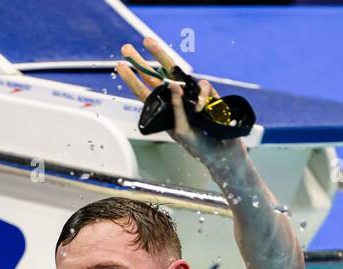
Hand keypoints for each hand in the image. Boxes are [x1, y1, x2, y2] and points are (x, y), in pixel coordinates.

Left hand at [114, 37, 243, 167]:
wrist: (221, 152)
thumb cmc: (198, 144)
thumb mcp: (182, 130)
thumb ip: (177, 109)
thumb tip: (174, 86)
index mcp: (164, 110)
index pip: (144, 93)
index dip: (132, 80)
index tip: (120, 65)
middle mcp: (175, 99)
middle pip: (155, 76)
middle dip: (141, 61)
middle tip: (126, 48)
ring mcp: (190, 95)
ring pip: (175, 71)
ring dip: (161, 55)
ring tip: (149, 43)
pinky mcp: (207, 94)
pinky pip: (202, 86)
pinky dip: (201, 95)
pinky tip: (201, 108)